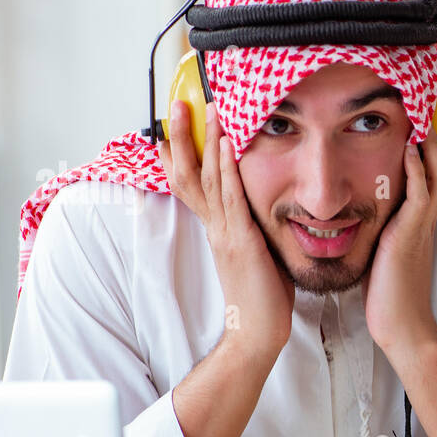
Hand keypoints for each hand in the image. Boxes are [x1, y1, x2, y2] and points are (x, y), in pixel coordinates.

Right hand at [158, 100, 295, 361]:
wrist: (256, 333)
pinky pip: (232, 197)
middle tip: (179, 103)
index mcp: (217, 230)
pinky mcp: (241, 240)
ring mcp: (225, 232)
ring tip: (206, 108)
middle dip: (183, 137)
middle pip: (189, 174)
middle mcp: (215, 227)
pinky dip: (228, 168)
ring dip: (206, 141)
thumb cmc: (263, 300)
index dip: (180, 156)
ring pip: (209, 178)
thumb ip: (254, 232)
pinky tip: (228, 144)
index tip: (172, 128)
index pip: (191, 186)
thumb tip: (264, 215)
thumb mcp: (256, 255)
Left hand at [365, 95, 436, 357]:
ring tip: (435, 110)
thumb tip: (378, 199)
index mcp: (425, 215)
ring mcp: (422, 224)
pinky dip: (416, 169)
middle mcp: (429, 215)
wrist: (400, 324)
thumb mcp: (390, 244)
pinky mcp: (409, 234)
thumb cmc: (390, 290)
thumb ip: (391, 219)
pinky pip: (418, 196)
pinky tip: (411, 147)